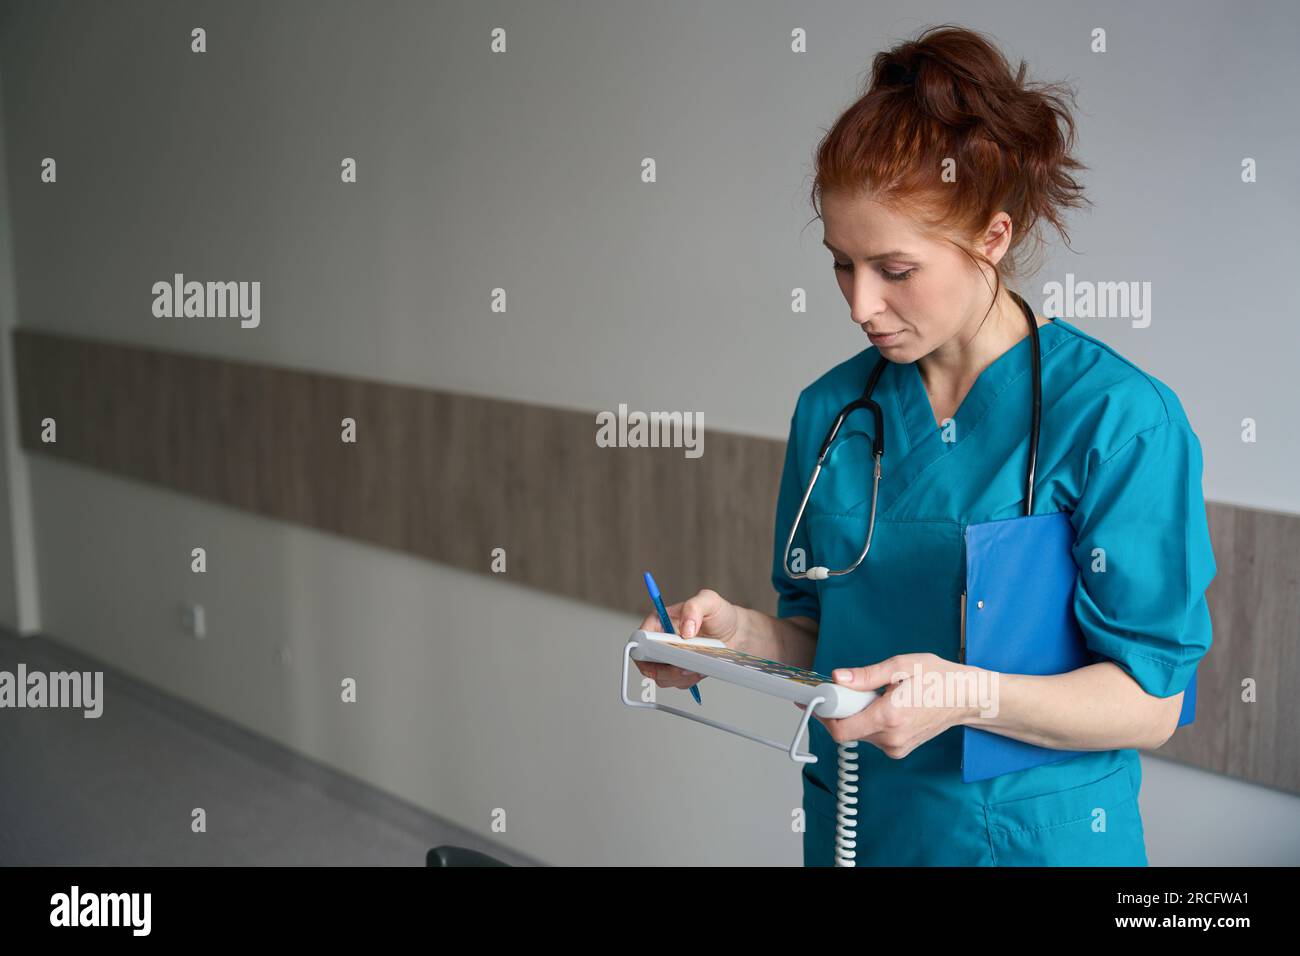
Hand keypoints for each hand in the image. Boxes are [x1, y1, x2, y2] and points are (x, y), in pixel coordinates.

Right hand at [633, 588, 740, 689]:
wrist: (736, 631)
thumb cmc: (719, 614)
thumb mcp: (709, 601)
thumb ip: (694, 608)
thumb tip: (685, 629)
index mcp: (660, 621)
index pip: (640, 637)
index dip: (644, 649)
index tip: (660, 655)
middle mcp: (661, 640)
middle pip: (646, 661)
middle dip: (662, 669)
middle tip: (681, 667)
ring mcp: (669, 657)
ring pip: (660, 676)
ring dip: (676, 676)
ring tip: (695, 668)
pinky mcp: (680, 669)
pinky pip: (676, 682)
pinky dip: (686, 680)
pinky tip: (699, 671)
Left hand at [801, 653, 976, 758]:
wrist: (966, 698)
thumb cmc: (938, 678)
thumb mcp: (900, 666)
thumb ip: (866, 675)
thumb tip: (838, 678)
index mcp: (889, 716)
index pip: (840, 729)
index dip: (823, 715)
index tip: (815, 699)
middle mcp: (891, 738)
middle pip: (847, 730)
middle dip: (842, 709)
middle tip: (849, 688)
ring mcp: (896, 748)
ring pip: (859, 733)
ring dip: (858, 715)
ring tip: (877, 695)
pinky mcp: (899, 750)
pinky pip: (872, 737)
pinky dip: (870, 721)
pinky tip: (885, 706)